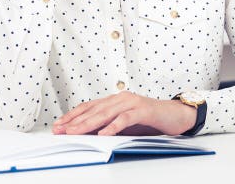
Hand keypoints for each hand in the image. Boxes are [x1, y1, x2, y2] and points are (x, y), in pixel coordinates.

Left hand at [52, 91, 196, 135]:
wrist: (176, 115)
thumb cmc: (150, 120)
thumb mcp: (125, 125)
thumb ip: (108, 126)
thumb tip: (87, 135)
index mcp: (116, 100)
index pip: (89, 106)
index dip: (73, 115)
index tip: (58, 125)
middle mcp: (122, 98)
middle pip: (94, 110)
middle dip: (76, 121)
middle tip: (61, 130)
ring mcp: (133, 102)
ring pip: (106, 113)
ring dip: (89, 124)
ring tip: (76, 132)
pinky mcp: (143, 110)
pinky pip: (126, 118)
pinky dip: (114, 126)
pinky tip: (104, 133)